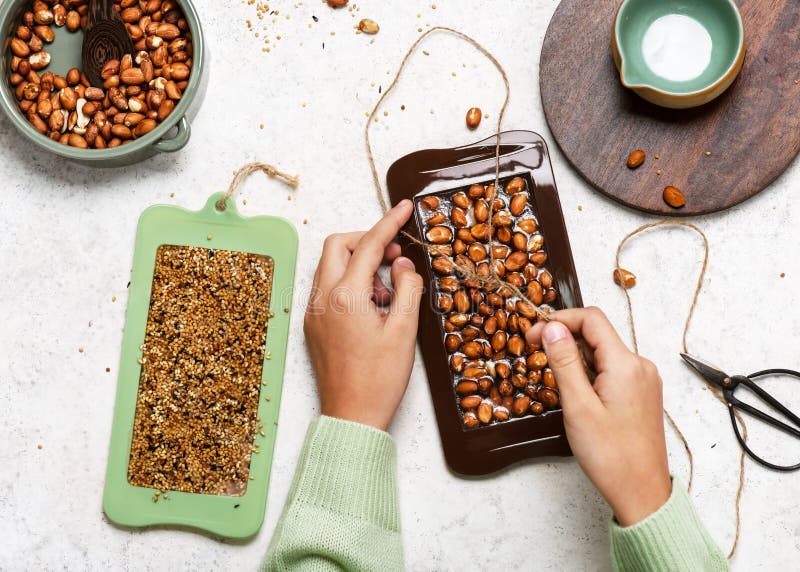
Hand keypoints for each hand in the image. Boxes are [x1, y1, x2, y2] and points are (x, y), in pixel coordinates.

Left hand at [304, 200, 423, 430]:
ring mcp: (313, 312)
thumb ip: (407, 288)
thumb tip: (403, 265)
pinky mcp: (313, 326)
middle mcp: (322, 299)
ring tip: (387, 289)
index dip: (389, 223)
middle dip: (366, 240)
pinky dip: (349, 283)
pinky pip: (328, 288)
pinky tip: (372, 305)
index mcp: (345, 296)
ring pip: (330, 266)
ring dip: (358, 263)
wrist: (352, 417)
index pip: (368, 246)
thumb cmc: (379, 380)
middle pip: (338, 245)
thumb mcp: (404, 331)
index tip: (404, 208)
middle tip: (394, 254)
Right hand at [526, 308, 671, 525]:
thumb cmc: (611, 456)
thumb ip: (564, 362)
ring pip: (603, 352)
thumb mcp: (578, 406)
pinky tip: (577, 392)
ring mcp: (644, 380)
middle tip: (536, 353)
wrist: (641, 493)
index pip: (591, 319)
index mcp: (626, 365)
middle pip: (597, 334)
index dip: (559, 319)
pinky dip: (590, 371)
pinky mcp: (642, 394)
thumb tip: (551, 328)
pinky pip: (612, 369)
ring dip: (576, 357)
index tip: (533, 334)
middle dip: (564, 338)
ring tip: (557, 381)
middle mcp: (640, 366)